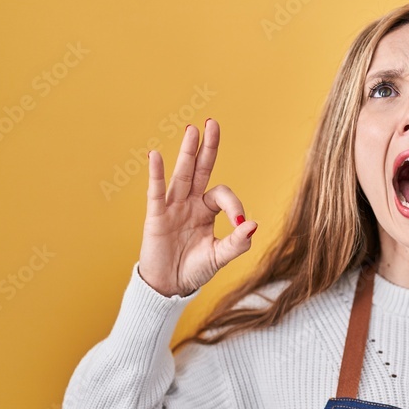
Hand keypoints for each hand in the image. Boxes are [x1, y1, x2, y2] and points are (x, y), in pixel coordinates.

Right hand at [139, 119, 257, 296]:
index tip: (240, 223)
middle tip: (212, 123)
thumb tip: (253, 225)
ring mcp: (172, 207)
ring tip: (192, 130)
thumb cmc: (195, 269)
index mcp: (207, 211)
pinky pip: (156, 192)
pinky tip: (156, 156)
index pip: (222, 195)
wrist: (170, 286)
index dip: (234, 205)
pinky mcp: (156, 216)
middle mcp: (190, 203)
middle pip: (200, 170)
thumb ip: (237, 243)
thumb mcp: (220, 257)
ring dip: (187, 153)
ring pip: (181, 175)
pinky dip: (156, 174)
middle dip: (207, 148)